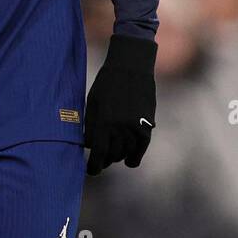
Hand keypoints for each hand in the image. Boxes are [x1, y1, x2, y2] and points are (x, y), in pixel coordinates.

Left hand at [84, 33, 156, 176]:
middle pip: (111, 155)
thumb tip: (90, 147)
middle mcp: (119, 127)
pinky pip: (140, 148)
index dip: (94, 166)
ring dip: (118, 157)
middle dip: (104, 160)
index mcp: (103, 122)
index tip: (91, 171)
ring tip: (112, 155)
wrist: (130, 67)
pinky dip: (134, 157)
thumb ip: (91, 127)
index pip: (98, 154)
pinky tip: (129, 161)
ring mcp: (135, 127)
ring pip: (126, 153)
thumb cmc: (106, 84)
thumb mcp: (92, 104)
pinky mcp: (147, 124)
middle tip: (100, 161)